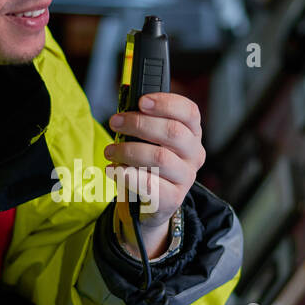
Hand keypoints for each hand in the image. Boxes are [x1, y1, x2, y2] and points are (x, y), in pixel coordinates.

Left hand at [106, 93, 204, 259]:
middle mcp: (194, 154)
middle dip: (139, 123)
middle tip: (115, 122)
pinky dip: (127, 175)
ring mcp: (186, 178)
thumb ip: (143, 123)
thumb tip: (124, 107)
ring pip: (160, 157)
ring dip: (128, 150)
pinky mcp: (172, 198)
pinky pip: (149, 184)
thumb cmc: (147, 164)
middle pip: (173, 132)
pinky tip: (112, 170)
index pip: (189, 112)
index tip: (141, 101)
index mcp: (192, 134)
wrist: (150, 203)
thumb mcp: (149, 140)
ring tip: (110, 151)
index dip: (165, 103)